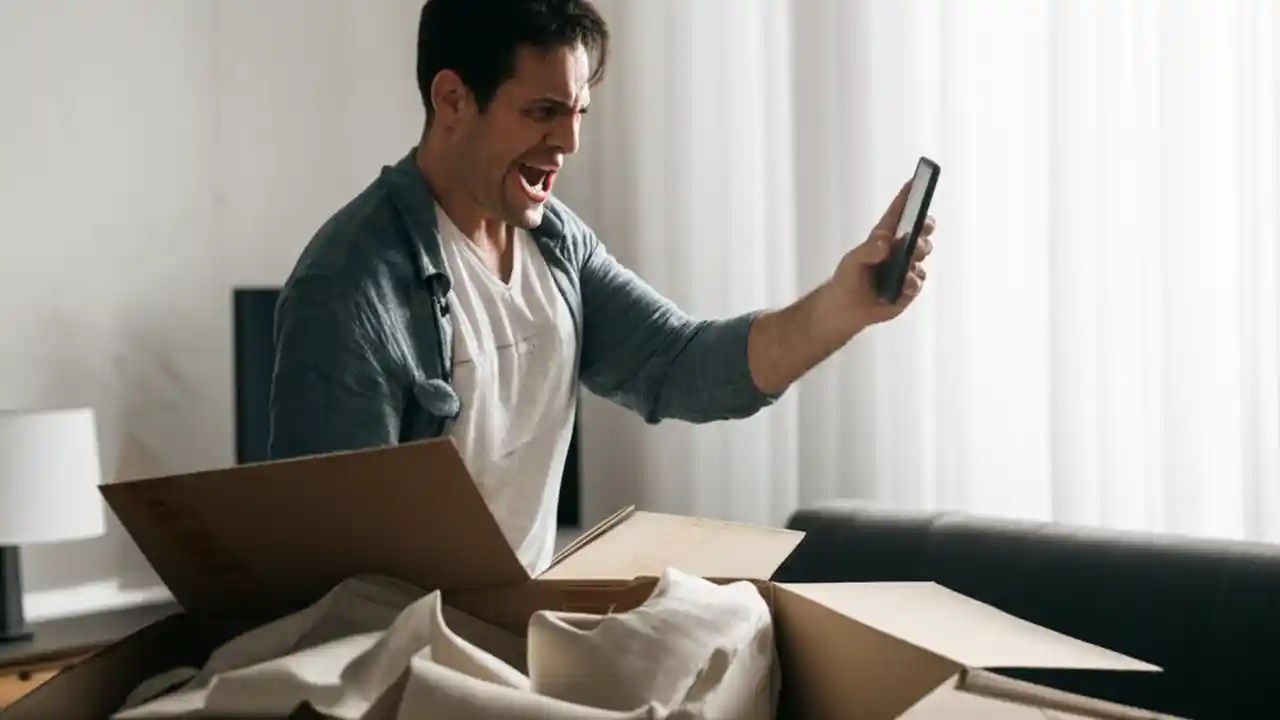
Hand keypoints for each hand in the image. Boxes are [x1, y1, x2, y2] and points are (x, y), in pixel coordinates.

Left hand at [824, 180, 936, 331]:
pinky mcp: (909, 289)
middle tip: (922, 225)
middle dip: (925, 225)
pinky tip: (905, 282)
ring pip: (923, 254)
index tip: (917, 180)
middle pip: (921, 230)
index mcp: (885, 236)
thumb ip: (868, 250)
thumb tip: (886, 241)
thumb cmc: (848, 278)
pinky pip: (917, 281)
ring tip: (911, 256)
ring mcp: (907, 268)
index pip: (899, 212)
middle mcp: (900, 249)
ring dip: (919, 252)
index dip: (909, 195)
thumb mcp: (852, 261)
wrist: (846, 309)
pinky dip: (912, 281)